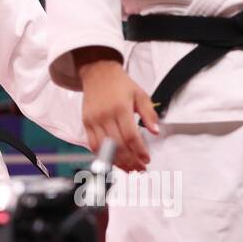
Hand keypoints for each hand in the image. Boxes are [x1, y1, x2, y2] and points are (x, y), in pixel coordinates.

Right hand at [76, 48, 155, 172]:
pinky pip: (93, 145)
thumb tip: (156, 132)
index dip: (139, 151)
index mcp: (120, 108)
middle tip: (140, 169)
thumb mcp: (140, 94)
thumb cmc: (120, 84)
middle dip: (130, 161)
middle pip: (117, 146)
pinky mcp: (86, 123)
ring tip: (128, 168)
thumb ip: (149, 114)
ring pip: (104, 148)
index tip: (147, 159)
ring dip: (117, 162)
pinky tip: (113, 160)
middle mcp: (105, 116)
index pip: (130, 136)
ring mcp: (93, 120)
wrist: (97, 72)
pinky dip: (103, 156)